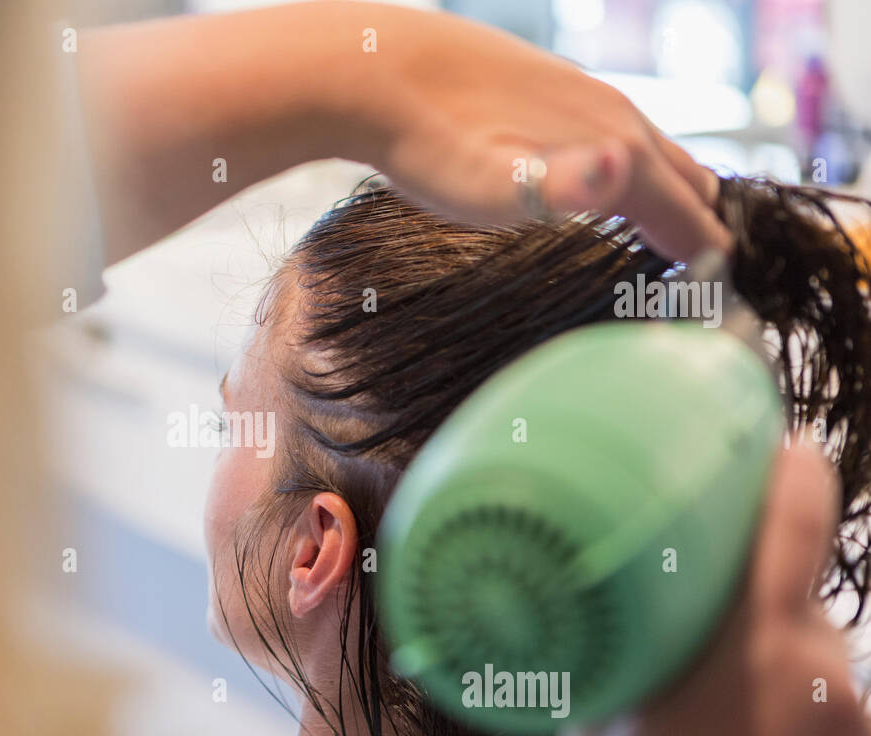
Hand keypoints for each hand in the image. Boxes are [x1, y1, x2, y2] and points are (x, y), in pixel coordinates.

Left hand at [339, 3, 730, 259]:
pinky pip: (613, 133)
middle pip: (685, 179)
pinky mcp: (553, 84)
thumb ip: (559, 190)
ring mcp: (585, 93)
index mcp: (614, 148)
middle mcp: (614, 114)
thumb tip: (616, 170)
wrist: (376, 69)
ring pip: (652, 149)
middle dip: (700, 227)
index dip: (709, 265)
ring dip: (669, 193)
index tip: (717, 308)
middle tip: (702, 277)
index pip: (688, 215)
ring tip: (667, 235)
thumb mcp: (489, 186)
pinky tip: (599, 181)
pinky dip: (629, 166)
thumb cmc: (431, 143)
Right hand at [555, 439, 870, 735]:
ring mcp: (861, 724)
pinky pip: (834, 715)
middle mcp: (825, 672)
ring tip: (715, 735)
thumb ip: (618, 643)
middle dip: (749, 607)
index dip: (787, 464)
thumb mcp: (597, 718)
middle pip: (793, 596)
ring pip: (811, 661)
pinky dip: (798, 727)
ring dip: (774, 675)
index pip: (798, 507)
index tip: (768, 448)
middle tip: (692, 646)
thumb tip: (597, 590)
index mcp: (751, 641)